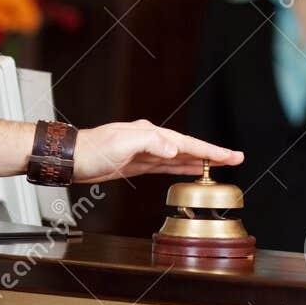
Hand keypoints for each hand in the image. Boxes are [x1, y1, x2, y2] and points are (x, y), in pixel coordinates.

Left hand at [72, 120, 241, 183]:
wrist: (70, 159)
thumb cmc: (91, 149)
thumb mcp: (122, 143)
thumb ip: (150, 143)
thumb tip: (174, 150)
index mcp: (150, 134)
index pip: (188, 143)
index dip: (211, 151)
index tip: (230, 156)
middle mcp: (150, 141)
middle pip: (189, 148)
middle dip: (212, 154)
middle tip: (235, 158)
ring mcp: (144, 152)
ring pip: (180, 157)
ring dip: (199, 161)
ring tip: (220, 165)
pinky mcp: (137, 164)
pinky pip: (166, 166)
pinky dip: (181, 167)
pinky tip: (189, 170)